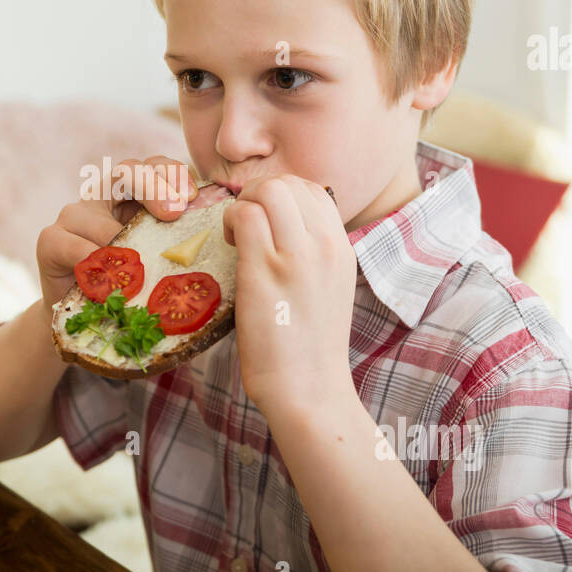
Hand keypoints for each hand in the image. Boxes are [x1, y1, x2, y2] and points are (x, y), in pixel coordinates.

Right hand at [36, 155, 197, 318]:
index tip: (191, 199)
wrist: (89, 326)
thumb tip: (224, 238)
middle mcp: (104, 198)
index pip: (156, 166)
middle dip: (153, 187)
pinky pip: (72, 244)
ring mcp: (73, 215)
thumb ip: (184, 245)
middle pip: (128, 171)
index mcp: (136, 197)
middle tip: (172, 215)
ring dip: (119, 243)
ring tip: (136, 266)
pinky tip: (104, 278)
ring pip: (97, 214)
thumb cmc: (136, 293)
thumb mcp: (164, 264)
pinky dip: (90, 260)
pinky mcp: (50, 240)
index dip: (174, 174)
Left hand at [221, 175, 357, 414]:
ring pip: (268, 190)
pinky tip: (230, 245)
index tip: (266, 221)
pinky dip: (231, 221)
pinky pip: (245, 216)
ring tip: (238, 236)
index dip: (282, 196)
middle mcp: (325, 245)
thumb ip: (314, 255)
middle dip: (259, 194)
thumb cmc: (309, 346)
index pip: (315, 189)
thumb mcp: (329, 289)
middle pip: (290, 183)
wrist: (307, 389)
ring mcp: (296, 256)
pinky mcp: (265, 270)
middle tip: (245, 226)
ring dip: (244, 205)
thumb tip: (284, 229)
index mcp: (341, 248)